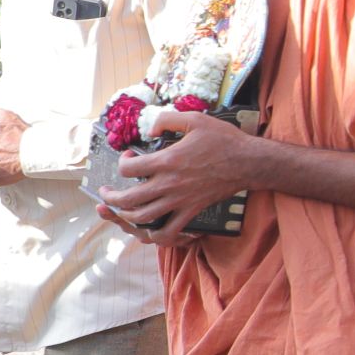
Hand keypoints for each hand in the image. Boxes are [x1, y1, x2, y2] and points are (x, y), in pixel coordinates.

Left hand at [101, 108, 255, 235]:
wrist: (248, 163)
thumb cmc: (223, 140)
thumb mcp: (195, 119)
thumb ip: (167, 120)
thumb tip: (151, 129)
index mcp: (167, 161)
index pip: (128, 169)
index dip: (121, 163)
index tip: (128, 158)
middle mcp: (169, 184)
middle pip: (128, 199)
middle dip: (111, 197)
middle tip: (106, 192)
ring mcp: (180, 200)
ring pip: (143, 216)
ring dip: (126, 215)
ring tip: (120, 210)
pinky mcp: (192, 210)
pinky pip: (170, 230)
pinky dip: (156, 235)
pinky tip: (150, 231)